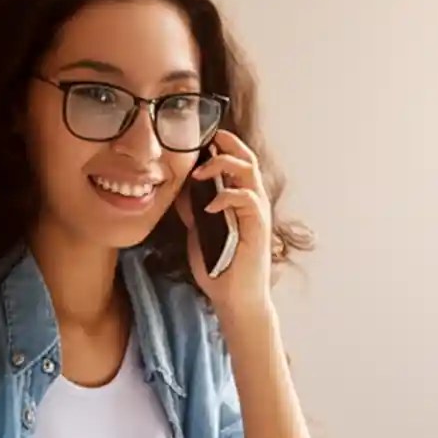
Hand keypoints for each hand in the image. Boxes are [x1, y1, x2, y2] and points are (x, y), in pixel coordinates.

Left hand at [178, 129, 273, 320]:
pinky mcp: (258, 228)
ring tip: (199, 172)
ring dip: (224, 165)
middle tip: (207, 138)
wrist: (235, 299)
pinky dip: (227, 196)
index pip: (237, 163)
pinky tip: (209, 205)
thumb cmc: (220, 268)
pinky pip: (246, 199)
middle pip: (247, 159)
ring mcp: (257, 214)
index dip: (223, 146)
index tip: (202, 137)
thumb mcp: (199, 232)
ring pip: (249, 173)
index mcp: (240, 201)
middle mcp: (252, 202)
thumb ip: (193, 211)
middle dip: (228, 144)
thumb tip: (179, 190)